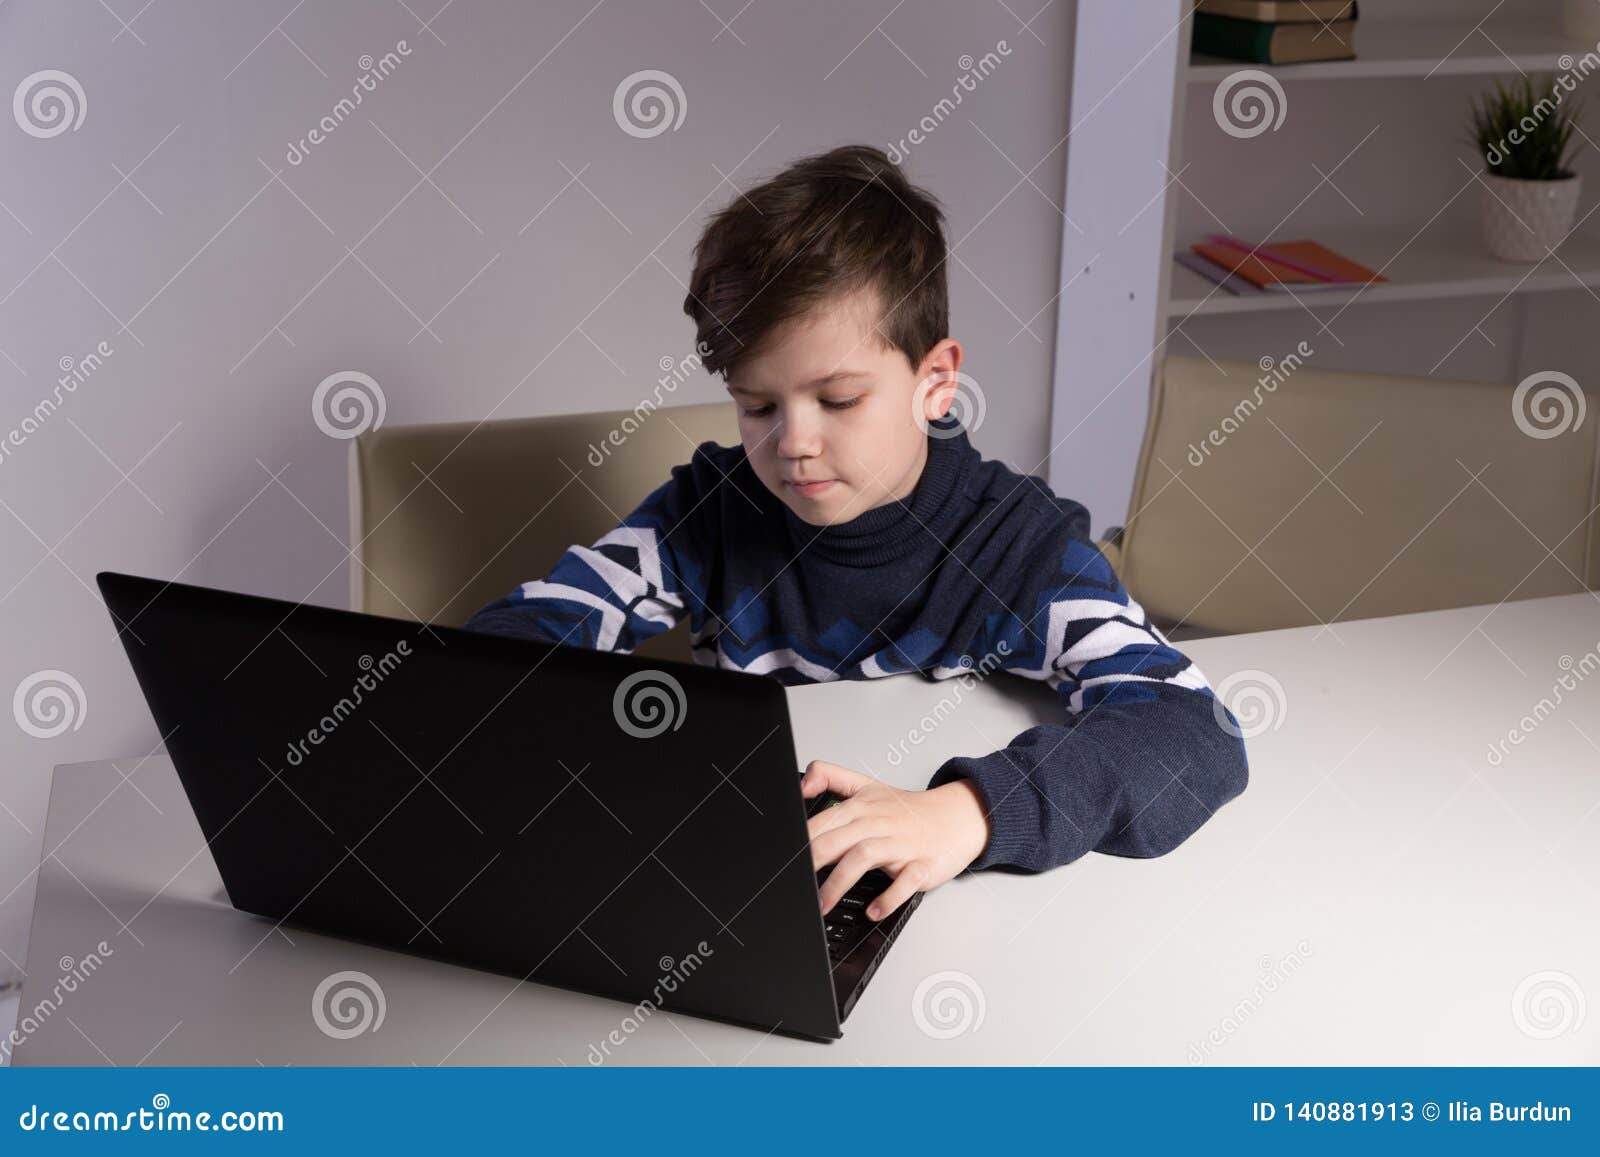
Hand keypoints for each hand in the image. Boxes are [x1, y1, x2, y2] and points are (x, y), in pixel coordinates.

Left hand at [801, 759, 990, 921]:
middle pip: (839, 838)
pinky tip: (873, 911)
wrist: (955, 817)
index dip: (802, 838)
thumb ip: (831, 776)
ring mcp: (902, 844)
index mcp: (862, 805)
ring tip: (822, 903)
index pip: (824, 819)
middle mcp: (879, 822)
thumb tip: (801, 785)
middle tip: (795, 881)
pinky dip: (888, 898)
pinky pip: (904, 882)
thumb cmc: (906, 809)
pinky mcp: (922, 865)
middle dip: (813, 860)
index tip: (786, 857)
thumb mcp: (867, 785)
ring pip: (864, 857)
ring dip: (840, 882)